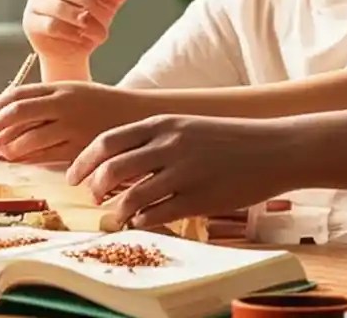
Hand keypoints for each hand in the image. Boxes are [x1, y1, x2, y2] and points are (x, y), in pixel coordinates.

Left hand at [0, 82, 147, 163]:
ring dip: (8, 147)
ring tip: (1, 151)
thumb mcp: (73, 93)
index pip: (18, 94)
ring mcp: (71, 126)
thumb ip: (45, 101)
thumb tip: (7, 114)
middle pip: (17, 114)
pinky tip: (18, 160)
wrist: (138, 117)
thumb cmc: (101, 106)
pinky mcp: (78, 147)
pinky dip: (25, 159)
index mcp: (61, 87)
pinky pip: (44, 156)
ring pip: (27, 138)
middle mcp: (64, 104)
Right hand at [22, 0, 128, 72]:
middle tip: (107, 18)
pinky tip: (83, 38)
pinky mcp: (30, 23)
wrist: (71, 49)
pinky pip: (52, 25)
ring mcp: (34, 3)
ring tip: (100, 33)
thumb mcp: (104, 7)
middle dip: (90, 3)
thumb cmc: (87, 20)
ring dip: (84, 21)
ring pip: (59, 7)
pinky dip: (71, 32)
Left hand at [66, 114, 299, 227]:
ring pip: (131, 197)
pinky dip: (142, 221)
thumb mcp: (187, 126)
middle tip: (92, 198)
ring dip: (117, 211)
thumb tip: (117, 155)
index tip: (73, 176)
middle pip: (111, 170)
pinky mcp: (199, 198)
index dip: (83, 162)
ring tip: (116, 216)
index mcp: (162, 124)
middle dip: (94, 188)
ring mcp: (184, 173)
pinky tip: (143, 221)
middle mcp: (169, 146)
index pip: (106, 142)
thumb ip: (153, 138)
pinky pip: (157, 215)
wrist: (273, 148)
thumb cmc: (228, 138)